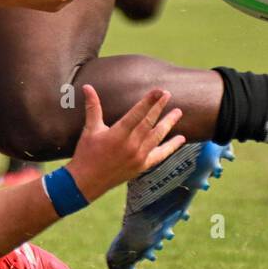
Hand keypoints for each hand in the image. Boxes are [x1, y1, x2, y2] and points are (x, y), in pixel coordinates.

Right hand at [67, 86, 185, 198]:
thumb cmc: (86, 153)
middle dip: (159, 107)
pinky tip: (181, 138)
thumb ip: (92, 107)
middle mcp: (130, 145)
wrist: (86, 181)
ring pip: (157, 136)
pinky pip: (160, 155)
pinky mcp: (142, 166)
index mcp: (117, 134)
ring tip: (178, 112)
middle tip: (168, 94)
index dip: (149, 101)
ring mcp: (138, 157)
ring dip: (168, 123)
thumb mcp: (89, 129)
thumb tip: (87, 87)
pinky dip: (171, 146)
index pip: (137, 114)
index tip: (159, 91)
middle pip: (149, 122)